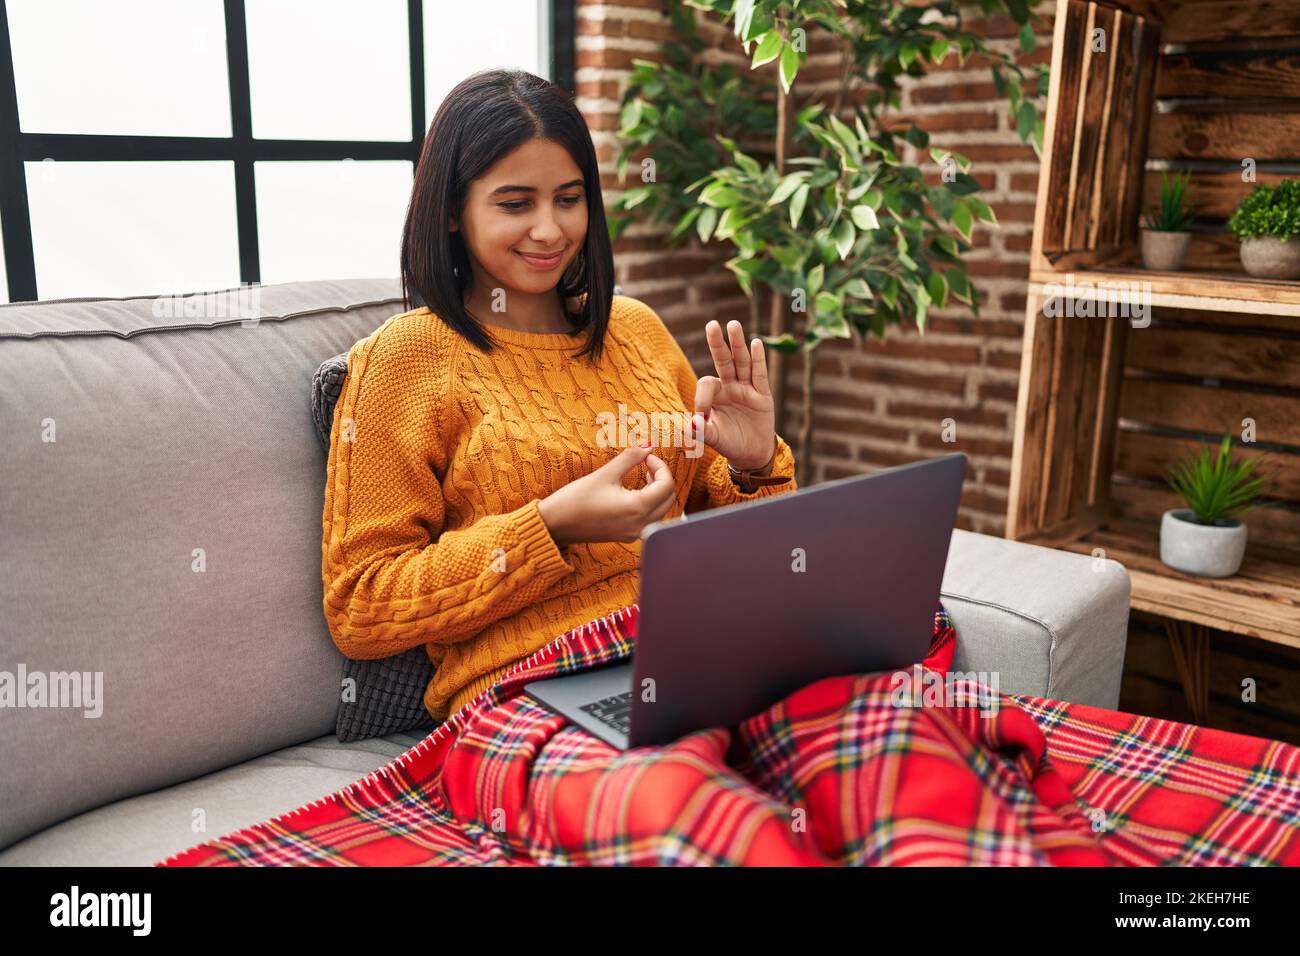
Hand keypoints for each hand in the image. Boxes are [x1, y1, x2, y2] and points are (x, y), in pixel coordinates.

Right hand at [537, 443, 676, 545]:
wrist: (555, 524)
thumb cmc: (575, 500)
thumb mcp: (605, 474)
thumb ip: (630, 458)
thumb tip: (648, 446)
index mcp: (638, 509)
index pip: (666, 485)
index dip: (660, 466)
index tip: (647, 456)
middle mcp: (641, 525)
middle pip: (669, 499)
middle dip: (662, 478)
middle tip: (647, 463)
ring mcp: (635, 533)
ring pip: (662, 510)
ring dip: (658, 491)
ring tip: (644, 475)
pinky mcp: (628, 536)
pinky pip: (650, 519)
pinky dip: (650, 503)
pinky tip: (637, 491)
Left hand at [691, 319, 775, 470]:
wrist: (750, 454)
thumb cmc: (728, 442)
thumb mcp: (712, 438)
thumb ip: (701, 431)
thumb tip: (690, 424)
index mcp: (714, 394)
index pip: (707, 383)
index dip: (702, 398)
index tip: (702, 417)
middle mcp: (730, 386)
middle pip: (723, 360)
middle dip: (717, 343)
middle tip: (711, 324)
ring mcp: (747, 389)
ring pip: (742, 362)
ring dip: (738, 344)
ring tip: (733, 324)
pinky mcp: (763, 396)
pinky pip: (760, 375)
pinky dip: (758, 360)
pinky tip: (756, 343)